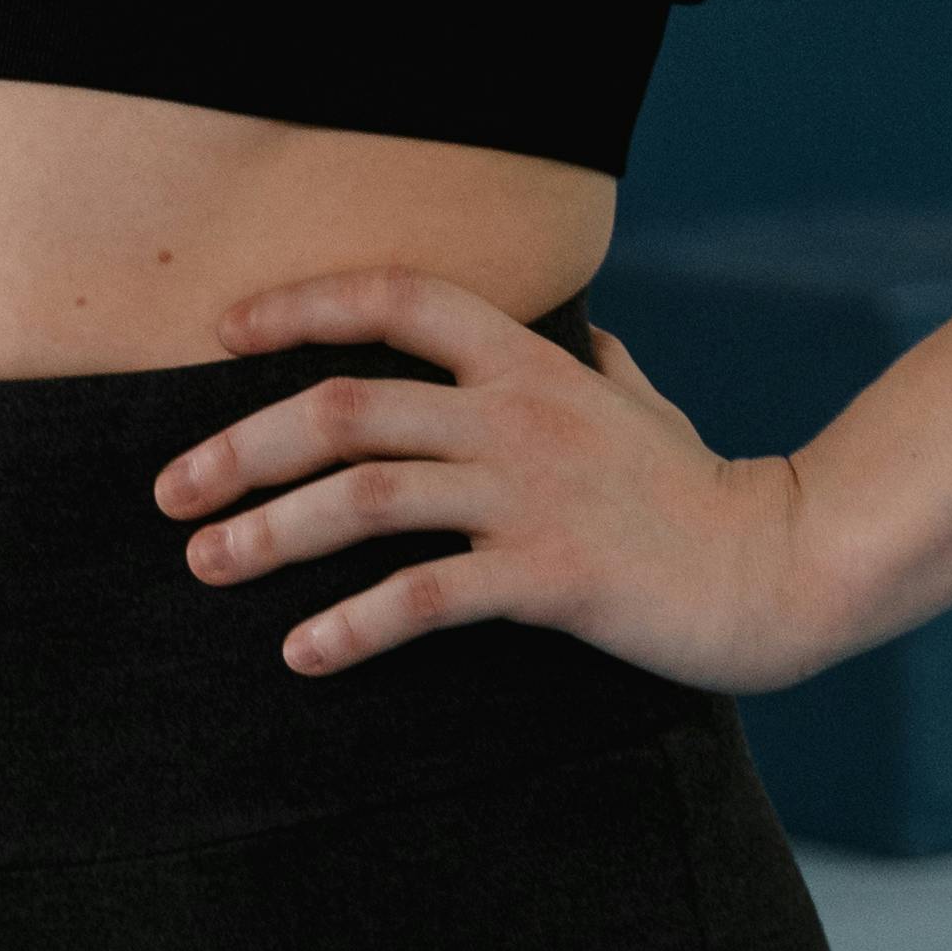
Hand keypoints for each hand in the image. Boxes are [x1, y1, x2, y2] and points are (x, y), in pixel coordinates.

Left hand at [152, 270, 831, 694]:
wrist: (780, 567)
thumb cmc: (701, 490)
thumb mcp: (644, 404)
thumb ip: (598, 365)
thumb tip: (590, 333)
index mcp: (530, 361)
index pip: (397, 298)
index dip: (302, 305)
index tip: (222, 335)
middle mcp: (518, 413)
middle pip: (347, 406)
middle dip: (242, 445)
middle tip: (171, 489)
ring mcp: (531, 494)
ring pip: (367, 496)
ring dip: (271, 532)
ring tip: (206, 563)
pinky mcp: (550, 577)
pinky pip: (426, 597)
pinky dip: (353, 625)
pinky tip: (302, 652)